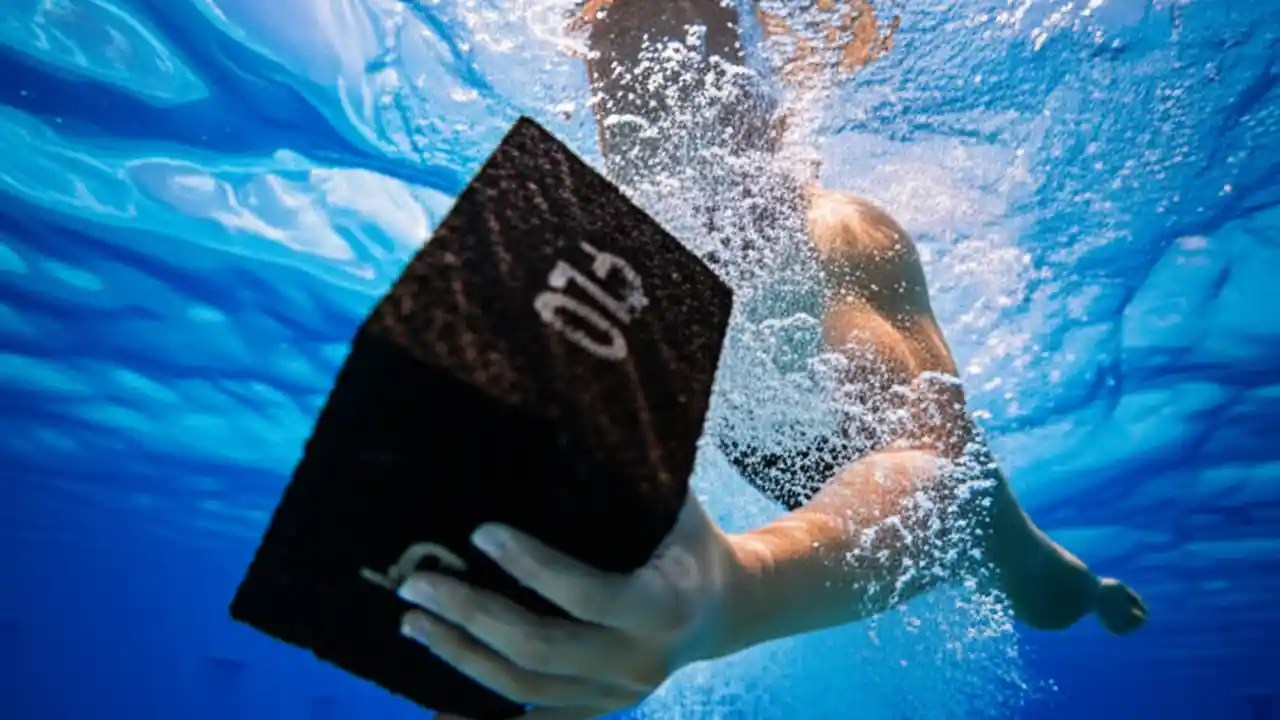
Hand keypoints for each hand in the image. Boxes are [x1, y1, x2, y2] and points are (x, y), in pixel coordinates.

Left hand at [398, 494, 743, 719]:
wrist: (729, 608)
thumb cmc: (691, 540)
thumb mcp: (676, 502)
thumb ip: (630, 474)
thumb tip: (567, 415)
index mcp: (666, 605)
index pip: (588, 596)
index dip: (532, 567)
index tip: (479, 533)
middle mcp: (642, 660)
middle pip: (542, 648)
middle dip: (472, 615)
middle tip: (418, 585)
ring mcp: (620, 693)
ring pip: (527, 687)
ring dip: (463, 656)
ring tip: (414, 623)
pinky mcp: (602, 708)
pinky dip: (484, 716)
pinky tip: (437, 710)